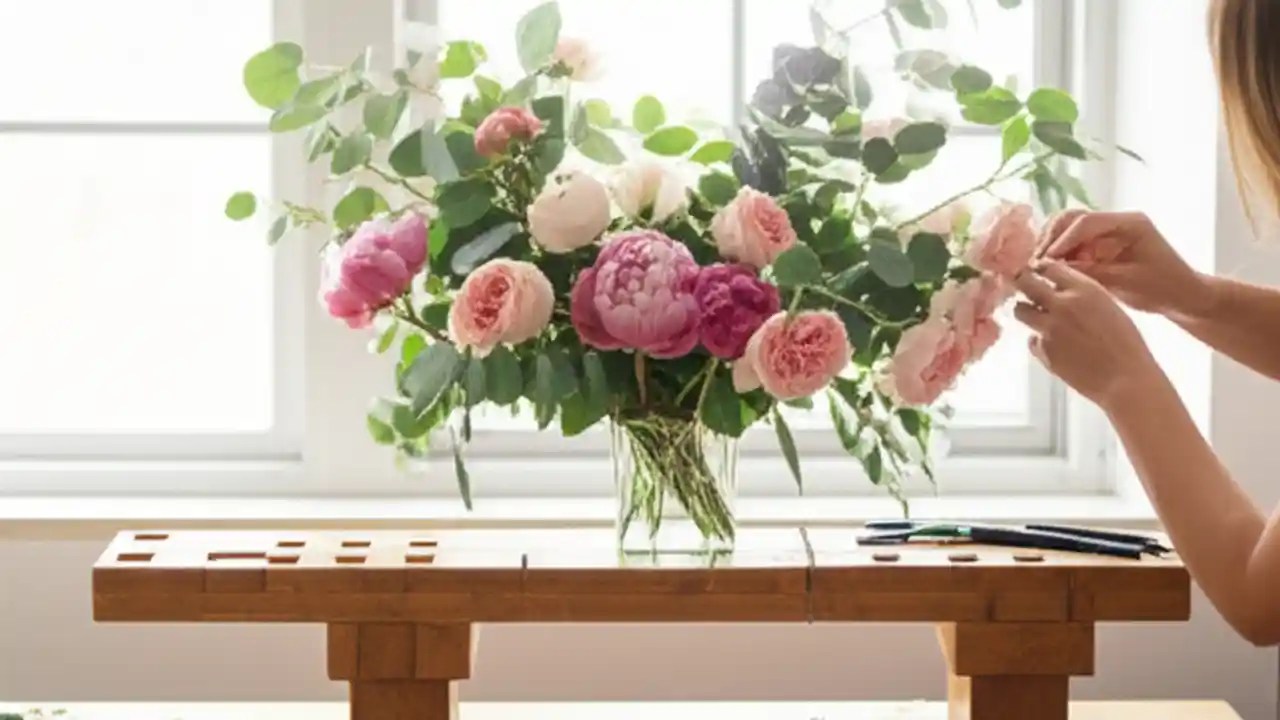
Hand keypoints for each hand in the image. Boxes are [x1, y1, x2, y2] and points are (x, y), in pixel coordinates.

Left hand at [1014, 261, 1163, 409]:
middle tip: (1021, 286)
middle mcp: (1062, 304)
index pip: (1049, 266)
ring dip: (1026, 311)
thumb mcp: (1108, 306)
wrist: (1126, 379)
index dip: (1041, 268)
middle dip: (1022, 283)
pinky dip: (1040, 341)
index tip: (1037, 271)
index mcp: (1084, 289)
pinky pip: (1032, 340)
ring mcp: (1049, 328)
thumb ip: (1083, 296)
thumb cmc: (1127, 344)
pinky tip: (1057, 348)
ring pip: (1020, 310)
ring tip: (1035, 317)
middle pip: (1025, 283)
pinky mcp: (1043, 351)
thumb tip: (1061, 291)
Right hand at [1037, 210, 1215, 317]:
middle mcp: (1116, 222)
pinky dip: (1058, 256)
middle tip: (1035, 263)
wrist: (1184, 298)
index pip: (1087, 222)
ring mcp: (1107, 233)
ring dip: (1050, 246)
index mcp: (1130, 223)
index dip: (1062, 241)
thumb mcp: (1126, 282)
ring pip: (1067, 229)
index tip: (1045, 262)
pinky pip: (1072, 246)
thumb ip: (1091, 272)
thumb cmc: (1164, 289)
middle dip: (1051, 238)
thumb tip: (1053, 269)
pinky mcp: (1100, 247)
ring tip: (1038, 268)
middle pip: (1072, 218)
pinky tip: (1047, 272)